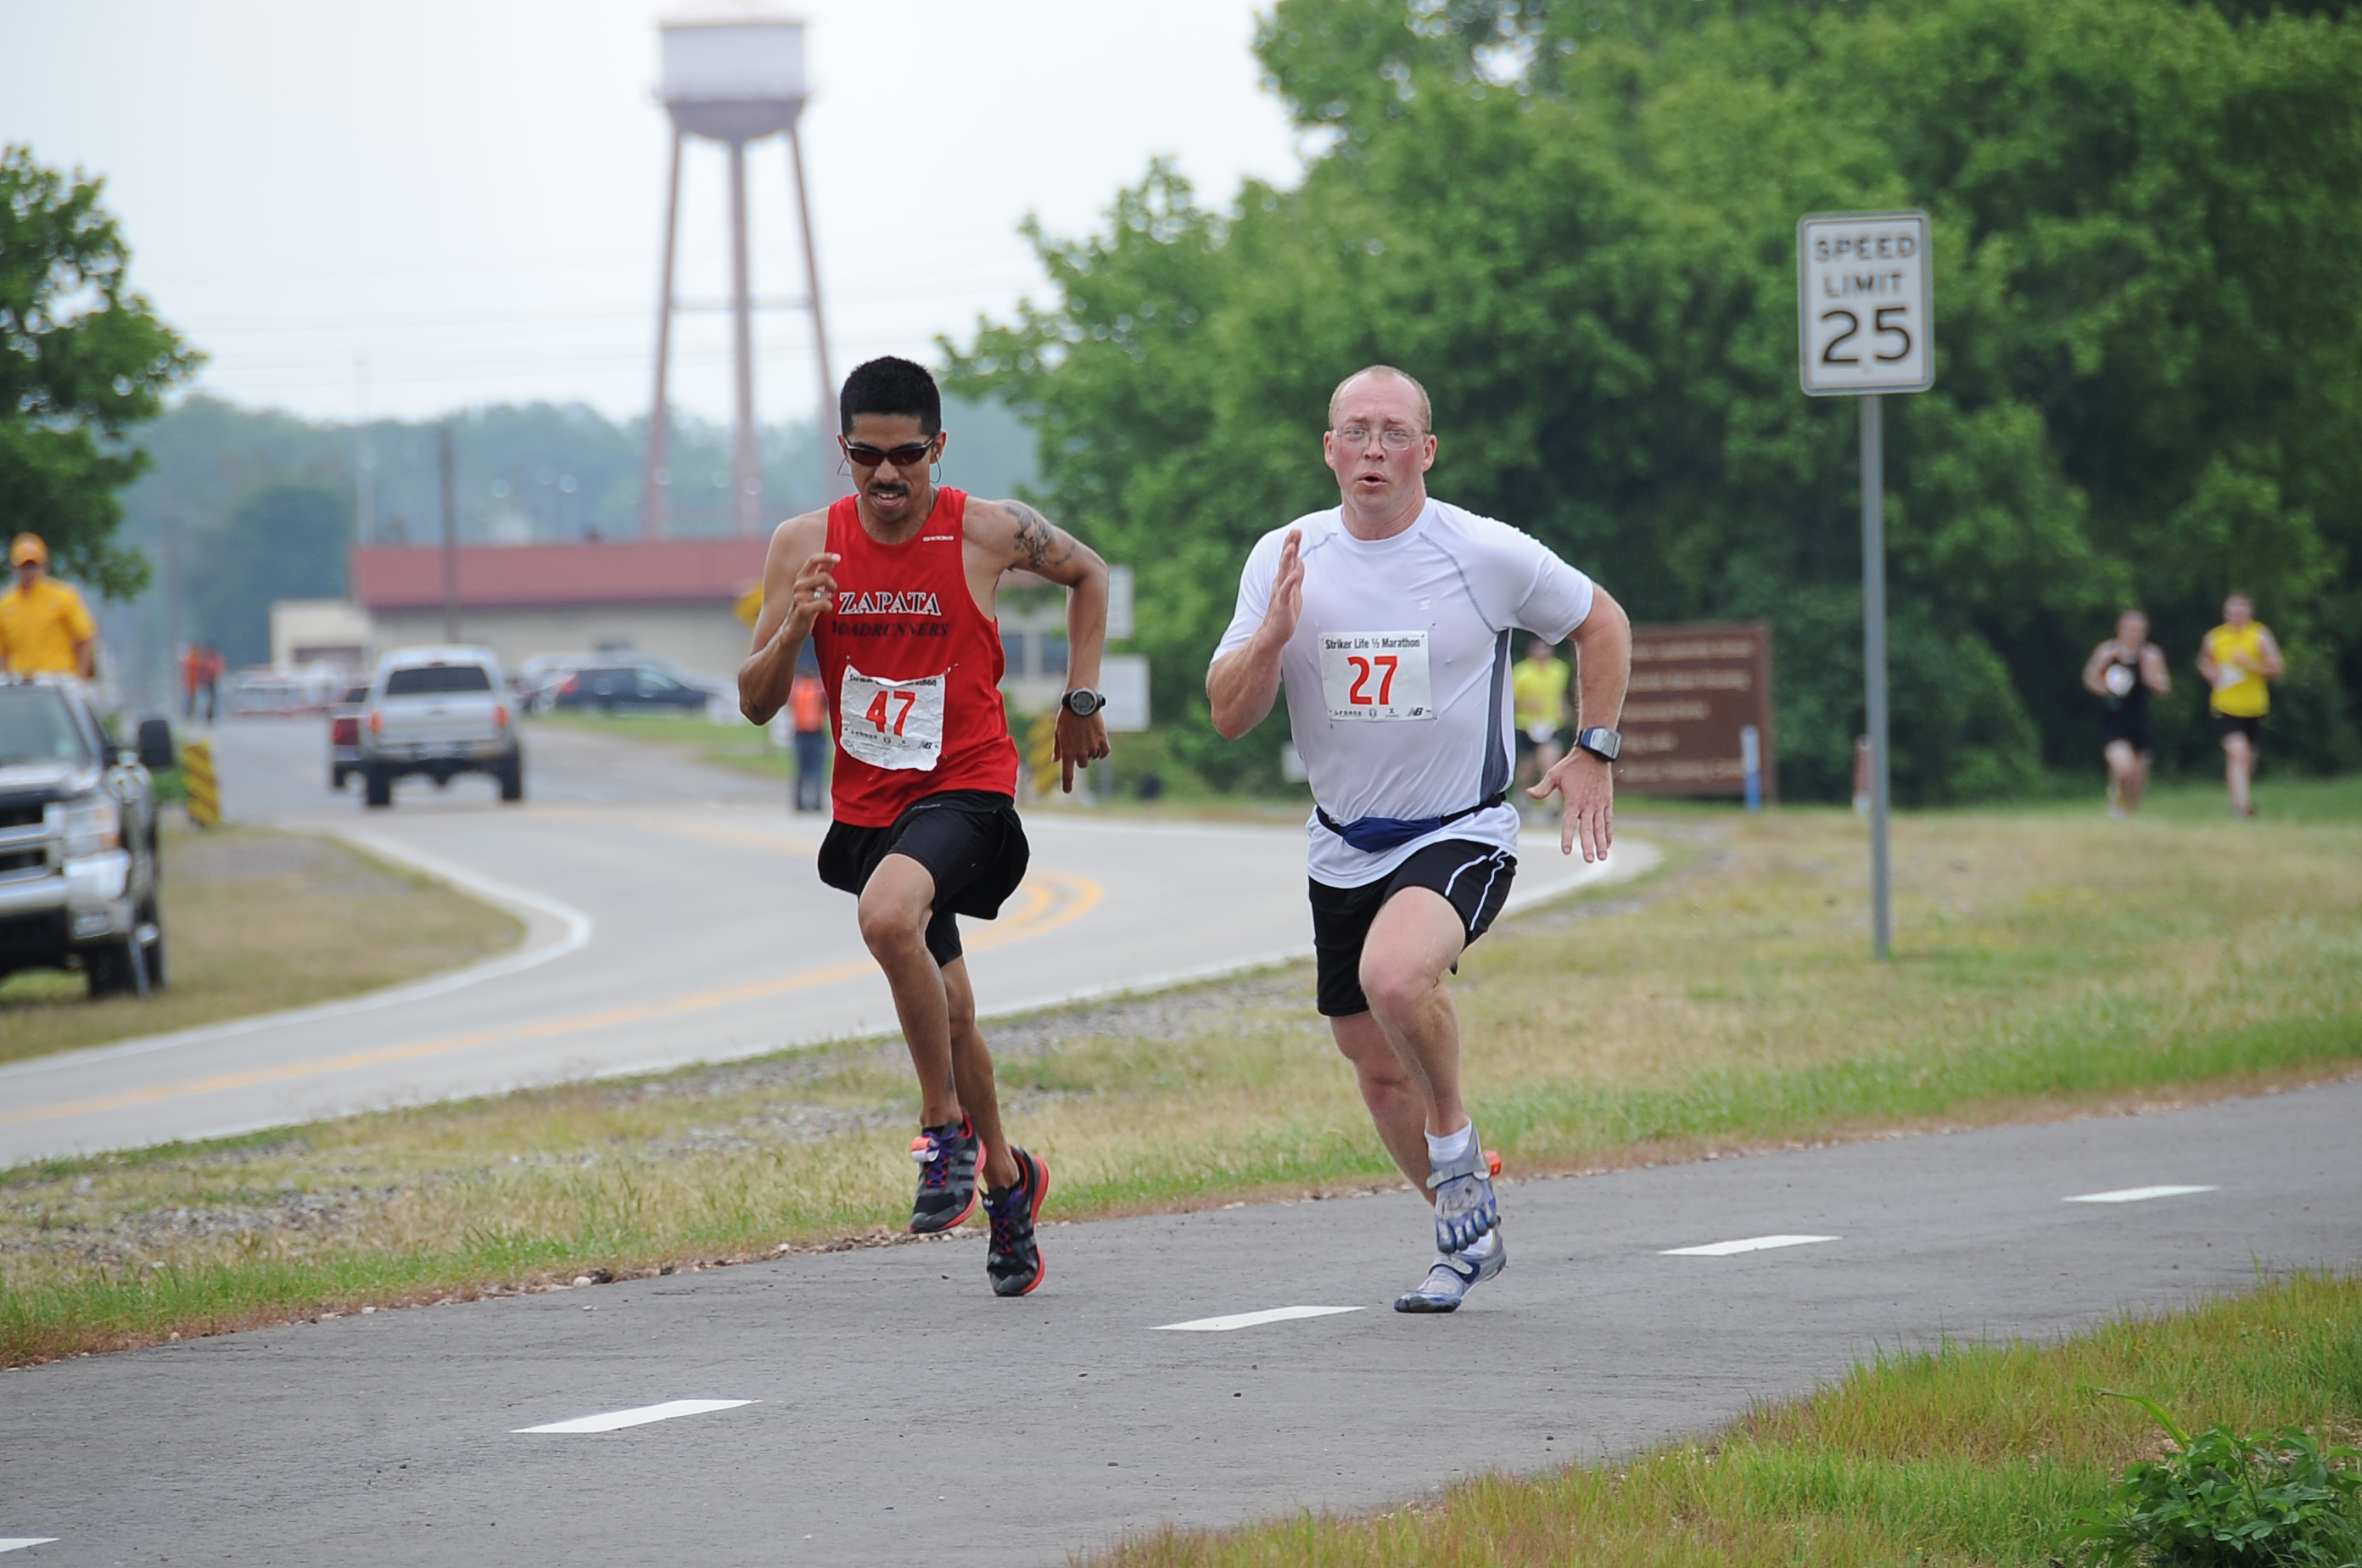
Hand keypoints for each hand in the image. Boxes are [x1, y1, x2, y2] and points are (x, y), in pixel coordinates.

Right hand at [782, 552, 839, 640]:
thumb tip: (833, 560)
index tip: (839, 558)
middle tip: (832, 592)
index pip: (812, 560)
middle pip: (824, 576)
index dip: (826, 557)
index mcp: (801, 577)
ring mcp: (799, 597)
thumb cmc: (806, 606)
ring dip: (830, 597)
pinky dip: (829, 607)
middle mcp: (798, 585)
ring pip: (826, 592)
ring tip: (826, 602)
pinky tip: (824, 610)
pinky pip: (825, 604)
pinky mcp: (802, 609)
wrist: (794, 628)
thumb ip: (822, 573)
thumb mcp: (814, 588)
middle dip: (833, 585)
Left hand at [1054, 707, 1109, 792]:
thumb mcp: (1058, 732)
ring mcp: (1092, 747)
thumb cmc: (1067, 717)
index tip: (1067, 792)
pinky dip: (1102, 751)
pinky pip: (1104, 753)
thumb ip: (1058, 749)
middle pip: (1083, 764)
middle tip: (1079, 743)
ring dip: (1091, 751)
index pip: (1067, 773)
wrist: (1081, 702)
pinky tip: (1098, 743)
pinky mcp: (1103, 740)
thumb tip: (1055, 761)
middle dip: (1081, 757)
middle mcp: (1080, 752)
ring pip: (1093, 757)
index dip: (1067, 784)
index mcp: (1067, 751)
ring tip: (1087, 736)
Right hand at [1254, 529, 1304, 651]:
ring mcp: (1280, 593)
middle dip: (1290, 545)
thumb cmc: (1285, 612)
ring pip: (1284, 573)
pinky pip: (1285, 593)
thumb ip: (1297, 575)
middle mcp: (1280, 583)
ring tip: (1291, 547)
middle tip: (1294, 531)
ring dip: (1287, 560)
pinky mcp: (1281, 605)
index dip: (1292, 544)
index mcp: (1284, 579)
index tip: (1296, 530)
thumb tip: (1300, 560)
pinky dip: (1288, 583)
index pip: (1288, 558)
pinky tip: (1292, 576)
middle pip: (1285, 561)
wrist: (1274, 633)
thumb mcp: (1294, 590)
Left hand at [1530, 749, 1614, 862]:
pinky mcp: (1607, 802)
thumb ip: (1542, 787)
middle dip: (1588, 846)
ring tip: (1603, 857)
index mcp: (1573, 801)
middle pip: (1587, 830)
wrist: (1594, 754)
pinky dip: (1608, 832)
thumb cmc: (1571, 765)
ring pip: (1600, 828)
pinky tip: (1608, 844)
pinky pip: (1608, 820)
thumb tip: (1528, 793)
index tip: (1566, 851)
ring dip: (1601, 843)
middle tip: (1590, 860)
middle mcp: (1587, 805)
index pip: (1569, 823)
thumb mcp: (1554, 774)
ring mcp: (1599, 804)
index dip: (1567, 837)